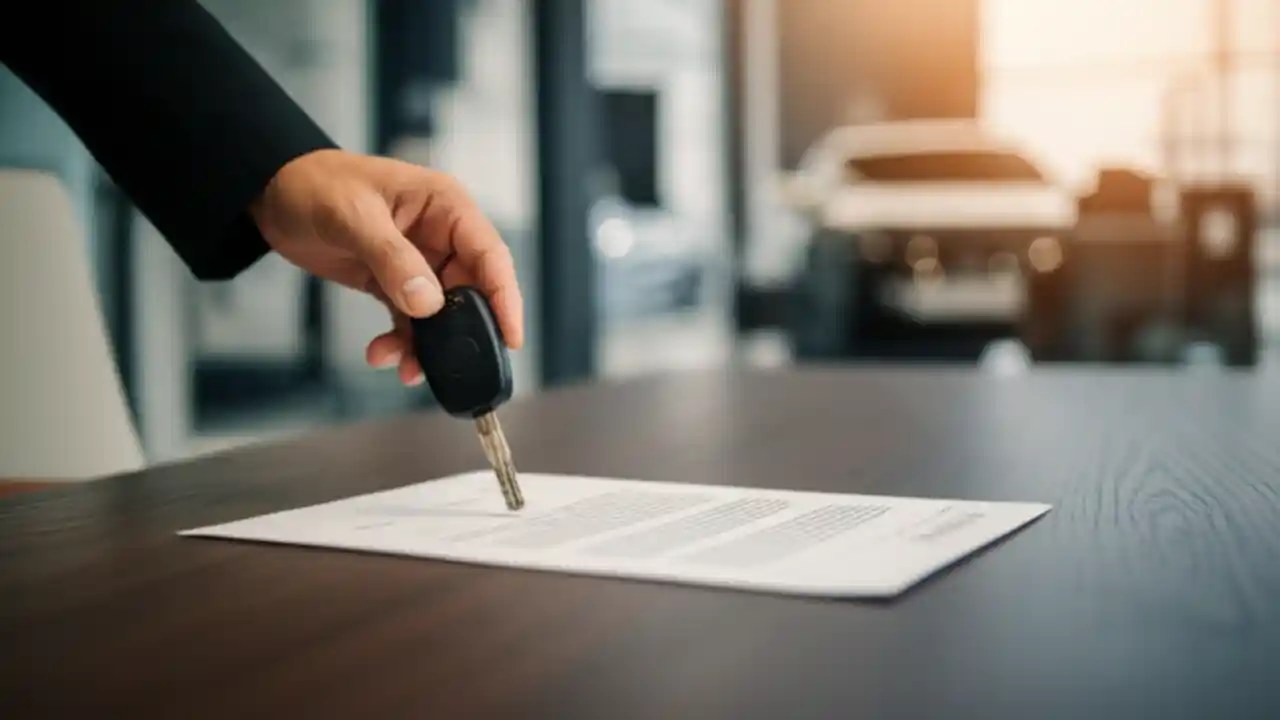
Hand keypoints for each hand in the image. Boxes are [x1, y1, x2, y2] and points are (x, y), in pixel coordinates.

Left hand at [249, 149, 523, 385]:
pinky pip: (411, 320)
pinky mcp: (395, 282)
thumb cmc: (315, 185)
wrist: (272, 193)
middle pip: (470, 291)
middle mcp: (440, 236)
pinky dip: (402, 342)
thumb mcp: (353, 217)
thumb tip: (428, 305)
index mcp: (445, 207)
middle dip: (460, 332)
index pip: (489, 255)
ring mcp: (419, 261)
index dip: (504, 298)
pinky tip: (383, 354)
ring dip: (427, 345)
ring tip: (405, 368)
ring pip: (440, 313)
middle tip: (450, 365)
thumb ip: (393, 260)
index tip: (510, 338)